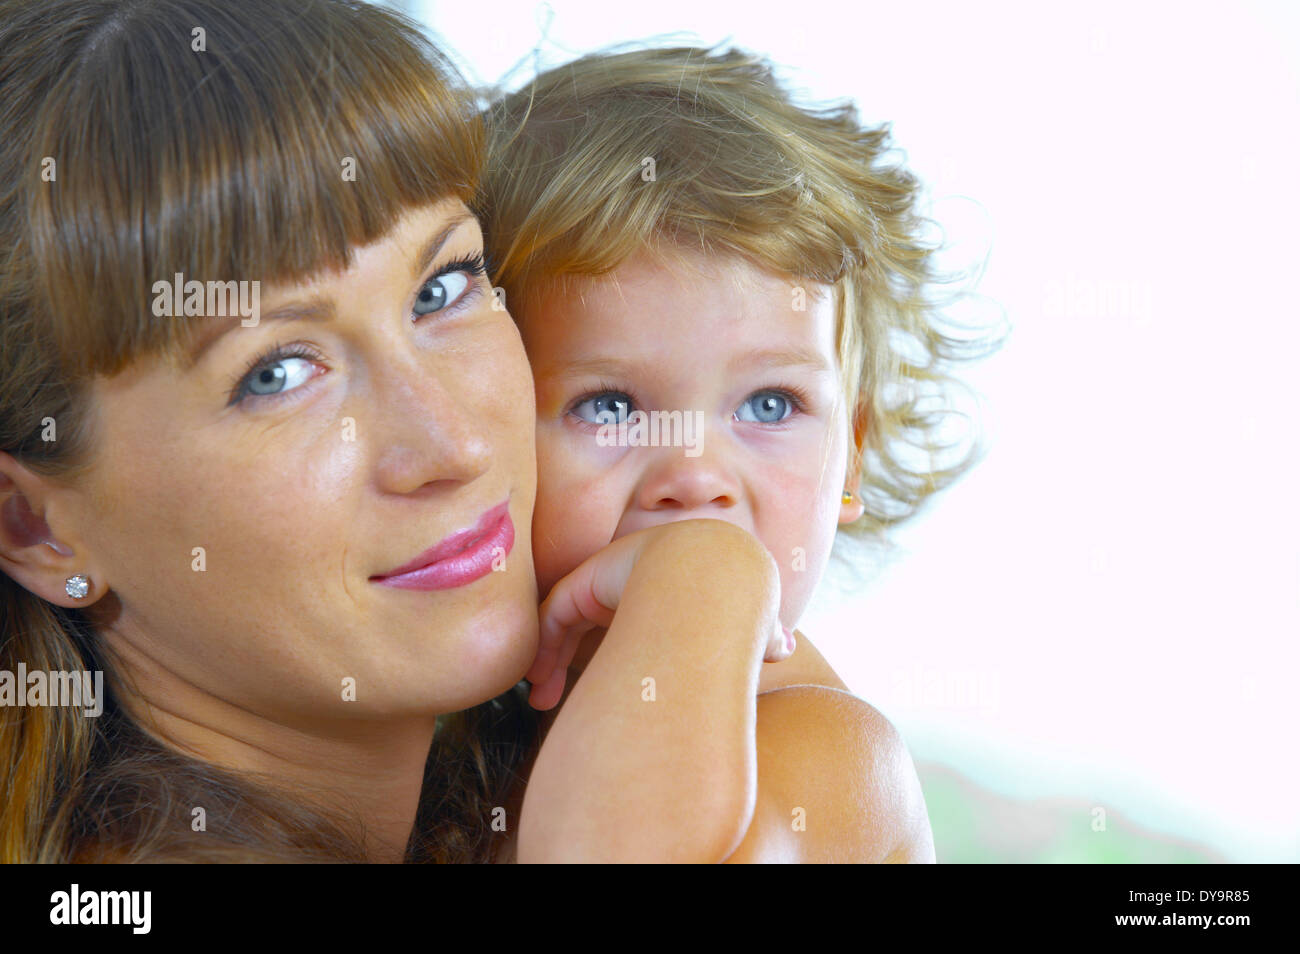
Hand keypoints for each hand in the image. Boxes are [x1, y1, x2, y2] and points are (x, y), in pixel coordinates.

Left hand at [525, 519, 792, 709]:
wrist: (726, 582)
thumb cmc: (749, 611)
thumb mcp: (759, 624)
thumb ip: (765, 633)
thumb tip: (783, 646)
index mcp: (680, 577)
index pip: (639, 612)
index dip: (622, 650)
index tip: (611, 690)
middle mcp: (643, 571)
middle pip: (597, 615)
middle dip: (571, 662)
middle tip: (550, 700)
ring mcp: (615, 573)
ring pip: (572, 618)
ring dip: (552, 663)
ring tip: (541, 700)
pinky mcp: (591, 580)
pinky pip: (559, 614)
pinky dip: (547, 650)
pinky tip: (541, 683)